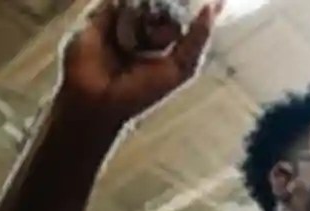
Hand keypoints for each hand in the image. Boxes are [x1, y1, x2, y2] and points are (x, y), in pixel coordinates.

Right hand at [57, 0, 222, 127]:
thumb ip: (197, 39)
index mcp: (163, 42)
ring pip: (140, 0)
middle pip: (161, 2)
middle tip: (173, 8)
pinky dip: (128, 1)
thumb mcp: (179, 69)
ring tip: (148, 28)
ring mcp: (120, 22)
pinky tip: (136, 20)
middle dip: (172, 0)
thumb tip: (213, 5)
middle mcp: (142, 30)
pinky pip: (116, 2)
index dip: (190, 4)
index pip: (180, 14)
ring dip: (152, 1)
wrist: (96, 102)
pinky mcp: (98, 18)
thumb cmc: (138, 92)